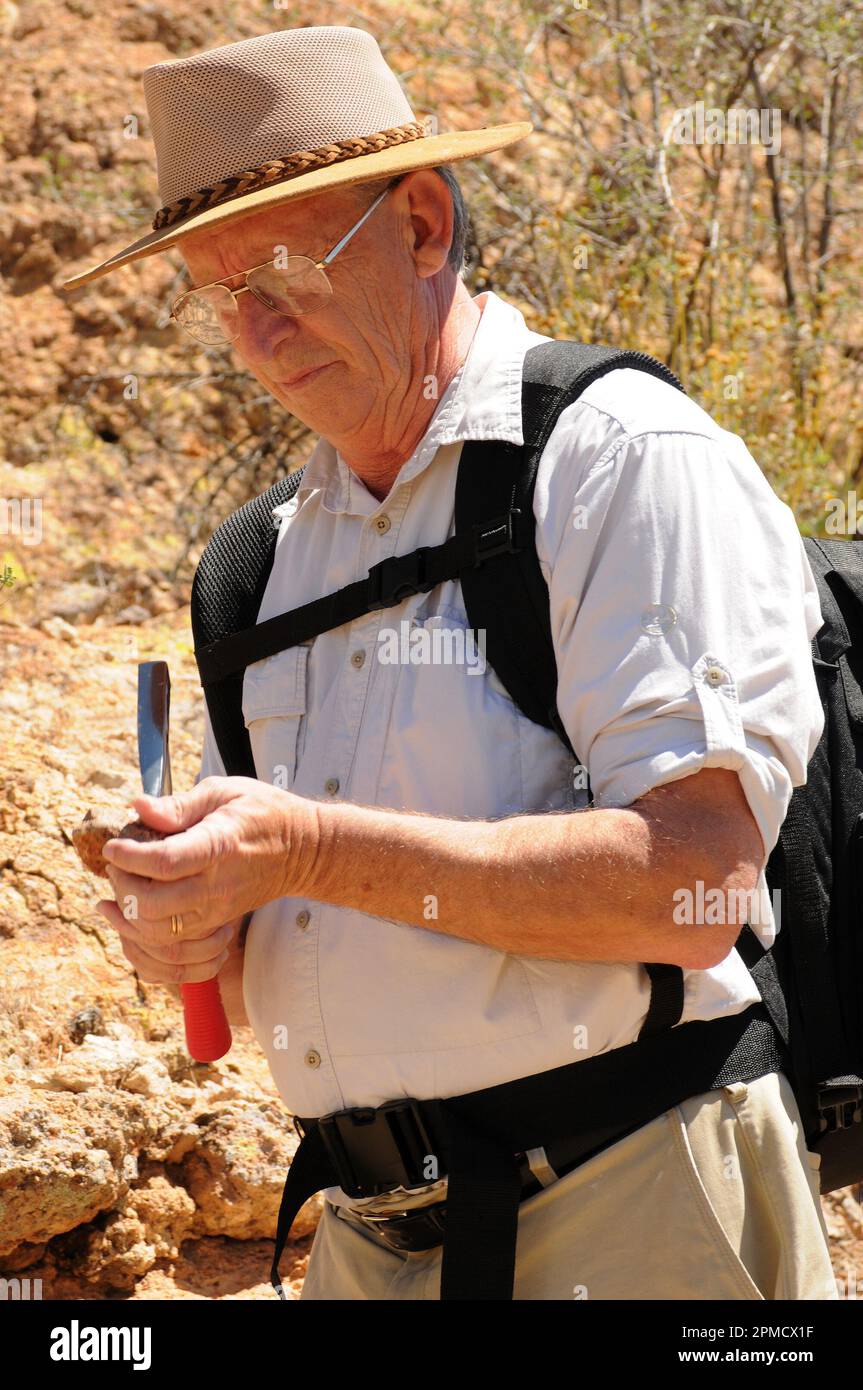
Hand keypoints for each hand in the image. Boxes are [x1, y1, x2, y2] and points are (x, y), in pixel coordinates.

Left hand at [95, 776, 317, 985]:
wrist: (303, 850)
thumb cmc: (263, 813)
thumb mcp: (224, 791)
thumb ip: (179, 804)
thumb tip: (139, 807)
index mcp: (219, 846)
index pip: (164, 863)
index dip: (129, 857)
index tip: (112, 846)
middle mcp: (218, 885)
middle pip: (155, 906)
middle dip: (123, 887)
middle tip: (115, 865)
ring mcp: (218, 910)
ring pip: (161, 934)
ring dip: (130, 916)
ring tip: (119, 890)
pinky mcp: (217, 924)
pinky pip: (175, 946)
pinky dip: (146, 935)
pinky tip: (132, 912)